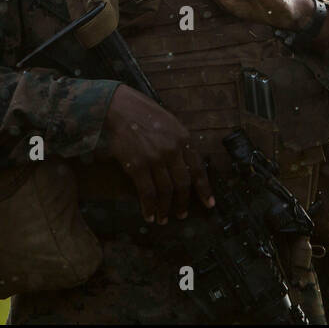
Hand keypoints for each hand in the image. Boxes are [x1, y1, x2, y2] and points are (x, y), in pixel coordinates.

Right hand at [102, 83, 214, 223]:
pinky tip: (149, 215)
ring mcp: (155, 159)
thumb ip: (179, 143)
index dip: (204, 189)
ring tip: (163, 219)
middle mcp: (172, 150)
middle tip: (181, 215)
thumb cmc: (144, 113)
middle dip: (182, 203)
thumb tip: (184, 165)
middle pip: (182, 184)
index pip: (198, 168)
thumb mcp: (170, 123)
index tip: (209, 204)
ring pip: (166, 191)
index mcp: (183, 138)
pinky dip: (149, 207)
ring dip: (165, 209)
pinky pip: (147, 192)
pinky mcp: (137, 166)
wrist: (119, 108)